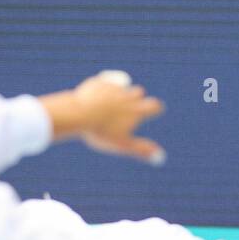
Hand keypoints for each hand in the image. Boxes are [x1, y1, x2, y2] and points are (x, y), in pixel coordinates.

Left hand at [41, 71, 165, 163]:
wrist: (78, 114)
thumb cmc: (101, 132)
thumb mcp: (122, 144)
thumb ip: (141, 150)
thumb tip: (160, 157)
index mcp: (137, 110)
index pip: (155, 106)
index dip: (154, 109)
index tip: (149, 113)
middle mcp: (128, 95)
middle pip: (139, 92)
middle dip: (135, 99)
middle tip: (123, 110)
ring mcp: (114, 87)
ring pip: (123, 86)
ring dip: (120, 92)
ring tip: (108, 104)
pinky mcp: (99, 81)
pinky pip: (105, 82)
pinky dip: (102, 89)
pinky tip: (94, 98)